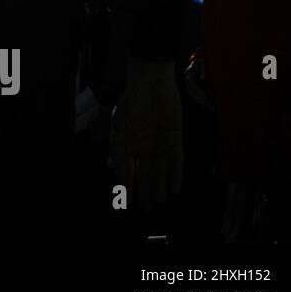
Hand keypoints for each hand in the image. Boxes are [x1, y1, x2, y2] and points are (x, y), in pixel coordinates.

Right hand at [110, 58, 183, 211]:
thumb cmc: (131, 102)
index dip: (127, 186)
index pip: (127, 170)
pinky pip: (177, 160)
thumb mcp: (119, 126)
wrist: (150, 83)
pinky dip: (176, 173)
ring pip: (161, 170)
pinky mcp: (175, 139)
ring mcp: (160, 144)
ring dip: (161, 185)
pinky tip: (176, 186)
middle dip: (146, 191)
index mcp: (129, 144)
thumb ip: (117, 148)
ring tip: (161, 200)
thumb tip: (113, 168)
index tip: (126, 201)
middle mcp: (145, 147)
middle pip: (146, 174)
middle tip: (147, 208)